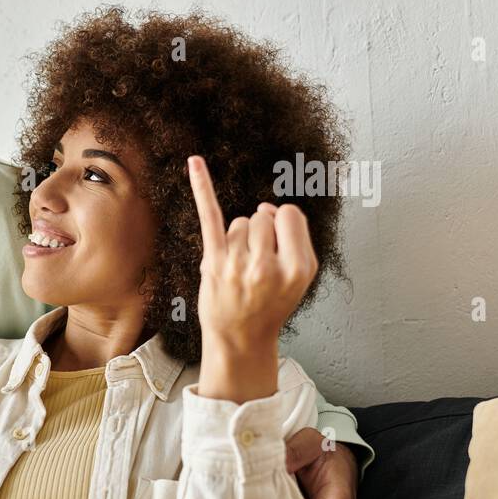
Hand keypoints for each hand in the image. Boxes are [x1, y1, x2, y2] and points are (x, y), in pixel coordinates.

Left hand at [190, 156, 318, 401]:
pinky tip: (195, 162)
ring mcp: (237, 263)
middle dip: (260, 232)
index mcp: (296, 268)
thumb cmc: (270, 303)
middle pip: (263, 217)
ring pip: (240, 221)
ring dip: (239, 237)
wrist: (240, 336)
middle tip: (256, 264)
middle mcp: (266, 265)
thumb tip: (270, 208)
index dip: (283, 224)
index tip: (277, 242)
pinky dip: (202, 186)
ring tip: (239, 267)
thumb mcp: (301, 277)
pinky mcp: (212, 260)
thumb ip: (295, 238)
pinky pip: (210, 215)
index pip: (290, 215)